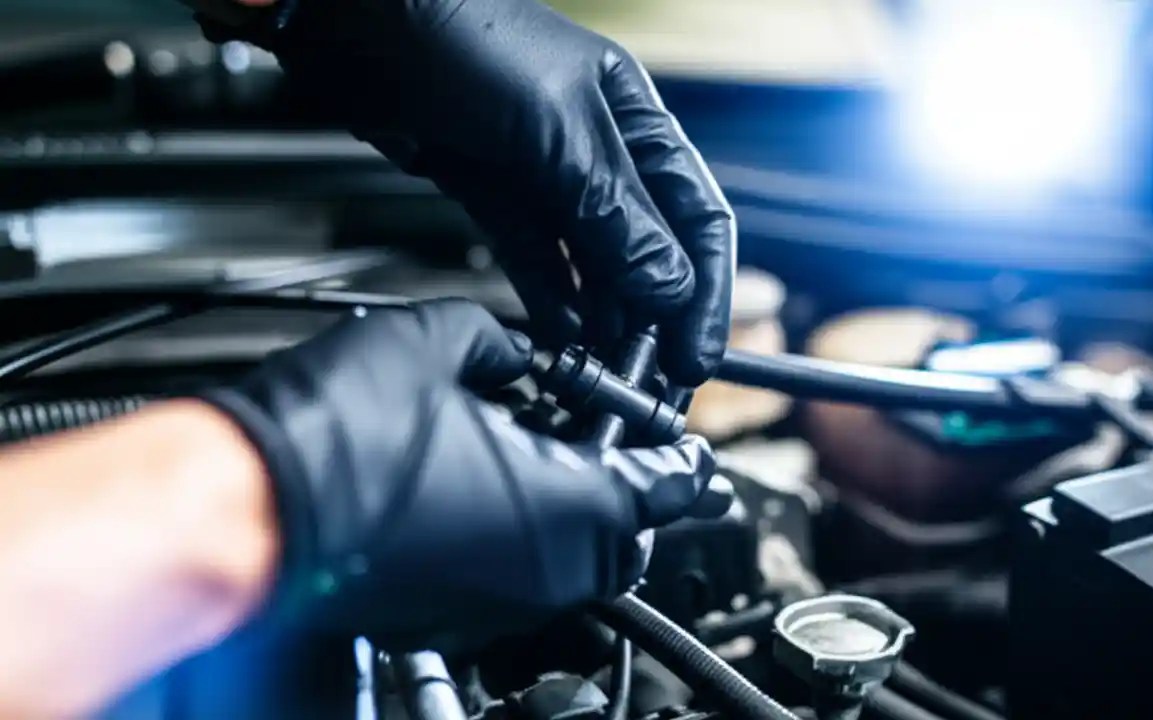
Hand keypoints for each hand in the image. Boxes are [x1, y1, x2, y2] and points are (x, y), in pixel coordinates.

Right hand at [199, 299, 720, 652]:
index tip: (695, 452)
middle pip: (631, 542)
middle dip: (634, 495)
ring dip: (578, 514)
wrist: (249, 505)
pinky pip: (517, 578)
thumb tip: (511, 357)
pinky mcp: (446, 613)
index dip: (687, 462)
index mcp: (568, 505)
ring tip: (547, 453)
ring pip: (575, 566)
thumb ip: (503, 345)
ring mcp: (494, 601)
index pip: (668, 488)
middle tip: (619, 447)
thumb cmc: (339, 435)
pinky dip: (525, 535)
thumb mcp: (441, 342)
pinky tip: (489, 486)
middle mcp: (543, 570)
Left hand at [201, 0, 734, 384]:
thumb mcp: (558, 129)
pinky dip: (552, 299)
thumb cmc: (463, 38)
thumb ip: (615, 214)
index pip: (697, 218)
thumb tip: (670, 287)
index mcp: (636, 119)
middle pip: (649, 250)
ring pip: (594, 264)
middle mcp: (600, 150)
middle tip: (655, 381)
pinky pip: (537, 259)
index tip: (697, 353)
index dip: (706, 291)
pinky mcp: (494, 192)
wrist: (359, 23)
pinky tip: (565, 338)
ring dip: (605, 319)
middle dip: (657, 318)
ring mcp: (545, 175)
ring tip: (609, 372)